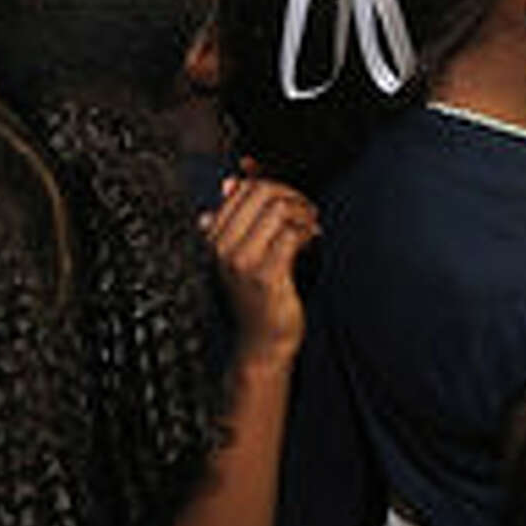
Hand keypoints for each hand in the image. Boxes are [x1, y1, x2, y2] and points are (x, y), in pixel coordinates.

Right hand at [206, 172, 317, 370]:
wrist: (261, 344)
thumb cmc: (255, 298)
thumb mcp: (239, 254)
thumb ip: (236, 218)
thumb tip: (231, 181)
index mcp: (213, 239)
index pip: (242, 189)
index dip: (273, 186)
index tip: (290, 201)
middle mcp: (222, 247)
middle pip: (261, 192)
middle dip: (291, 195)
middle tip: (306, 210)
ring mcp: (242, 261)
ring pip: (278, 209)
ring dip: (303, 212)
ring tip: (311, 225)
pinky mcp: (265, 275)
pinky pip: (291, 234)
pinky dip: (308, 231)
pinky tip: (313, 240)